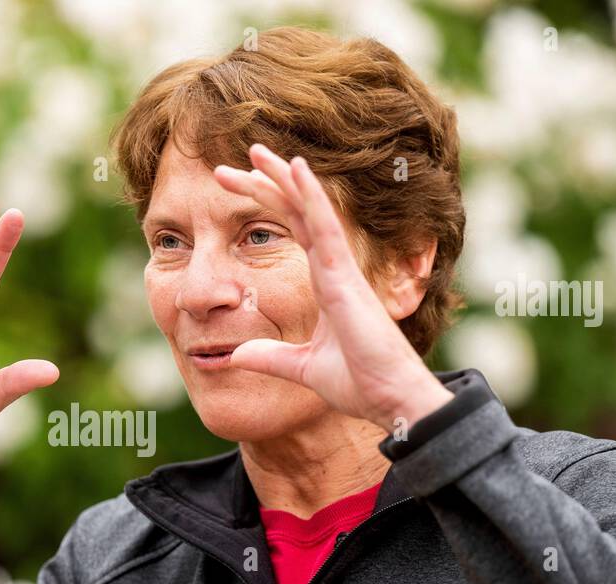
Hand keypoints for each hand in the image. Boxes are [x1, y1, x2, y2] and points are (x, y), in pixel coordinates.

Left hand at [212, 144, 450, 433]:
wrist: (389, 400)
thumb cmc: (361, 383)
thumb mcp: (302, 368)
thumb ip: (270, 357)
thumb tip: (235, 355)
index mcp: (326, 284)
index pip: (292, 231)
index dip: (265, 207)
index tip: (233, 189)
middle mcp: (334, 269)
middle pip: (296, 213)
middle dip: (263, 186)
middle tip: (226, 168)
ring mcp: (341, 269)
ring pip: (310, 210)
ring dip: (282, 178)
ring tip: (255, 151)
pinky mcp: (345, 278)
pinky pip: (325, 228)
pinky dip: (311, 196)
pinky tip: (294, 168)